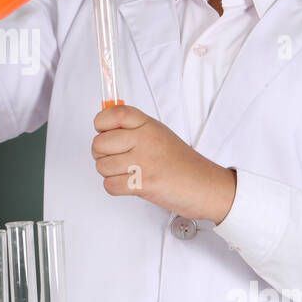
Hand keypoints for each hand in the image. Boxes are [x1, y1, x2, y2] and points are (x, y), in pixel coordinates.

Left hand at [91, 104, 237, 222]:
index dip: (101, 123)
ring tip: (127, 172)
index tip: (103, 130)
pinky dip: (116, 187)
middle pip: (99, 143)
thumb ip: (132, 128)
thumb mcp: (158, 134)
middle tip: (116, 157)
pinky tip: (130, 183)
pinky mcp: (142, 184)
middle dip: (101, 154)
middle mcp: (145, 140)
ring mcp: (144, 162)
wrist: (202, 185)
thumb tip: (103, 125)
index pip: (114, 113)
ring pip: (101, 166)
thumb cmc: (180, 162)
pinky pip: (109, 185)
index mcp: (148, 125)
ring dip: (110, 173)